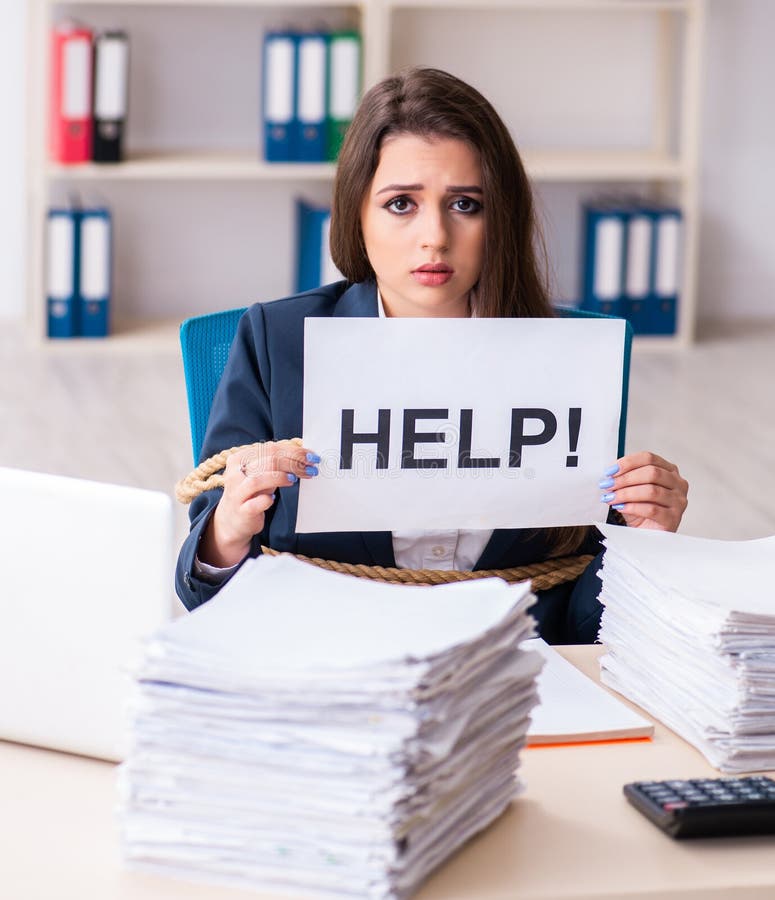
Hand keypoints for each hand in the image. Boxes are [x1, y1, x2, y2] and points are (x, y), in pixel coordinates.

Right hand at [200, 439, 319, 566]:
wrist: (233, 521)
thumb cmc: (252, 494)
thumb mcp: (261, 474)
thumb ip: (276, 463)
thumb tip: (303, 455)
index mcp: (240, 459)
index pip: (270, 449)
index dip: (293, 451)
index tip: (311, 456)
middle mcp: (235, 474)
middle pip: (268, 461)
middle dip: (293, 462)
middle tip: (311, 468)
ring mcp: (237, 493)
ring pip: (258, 480)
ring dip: (281, 477)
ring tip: (295, 479)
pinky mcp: (241, 511)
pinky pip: (255, 504)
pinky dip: (266, 500)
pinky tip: (274, 499)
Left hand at [599, 451, 687, 531]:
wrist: (646, 534)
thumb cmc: (640, 510)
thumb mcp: (632, 489)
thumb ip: (625, 478)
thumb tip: (609, 475)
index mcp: (669, 471)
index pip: (649, 458)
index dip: (628, 463)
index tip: (610, 471)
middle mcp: (678, 484)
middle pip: (652, 473)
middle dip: (626, 478)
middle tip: (608, 485)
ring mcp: (679, 502)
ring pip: (652, 491)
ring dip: (626, 493)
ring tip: (611, 497)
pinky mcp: (673, 519)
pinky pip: (652, 510)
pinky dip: (632, 507)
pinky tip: (621, 507)